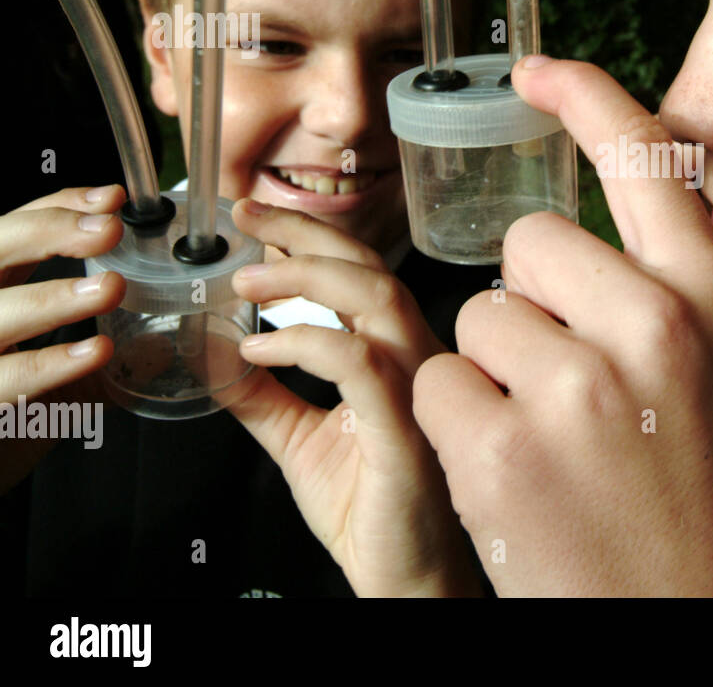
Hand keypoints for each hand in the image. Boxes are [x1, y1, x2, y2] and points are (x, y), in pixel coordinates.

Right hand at [0, 185, 127, 493]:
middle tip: (109, 229)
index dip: (57, 206)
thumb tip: (165, 346)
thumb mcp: (41, 382)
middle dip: (47, 231)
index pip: (11, 230)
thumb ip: (90, 361)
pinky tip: (94, 353)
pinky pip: (4, 376)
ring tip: (109, 289)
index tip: (111, 198)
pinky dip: (49, 364)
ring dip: (53, 297)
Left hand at [229, 200, 479, 596]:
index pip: (358, 273)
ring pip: (375, 298)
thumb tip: (212, 352)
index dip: (308, 237)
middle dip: (304, 233)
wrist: (403, 575)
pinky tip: (259, 345)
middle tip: (245, 219)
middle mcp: (415, 359)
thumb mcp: (299, 438)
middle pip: (369, 268)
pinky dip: (306, 342)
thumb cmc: (369, 508)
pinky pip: (360, 363)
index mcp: (396, 355)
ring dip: (306, 276)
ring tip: (247, 279)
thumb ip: (262, 393)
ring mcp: (417, 389)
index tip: (252, 219)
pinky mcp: (404, 428)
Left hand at [412, 57, 712, 595]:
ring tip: (551, 446)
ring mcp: (576, 385)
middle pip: (531, 245)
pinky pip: (439, 382)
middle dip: (530, 303)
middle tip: (571, 390)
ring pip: (477, 316)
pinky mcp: (501, 445)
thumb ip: (666, 295)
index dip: (586, 97)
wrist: (695, 625)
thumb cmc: (699, 503)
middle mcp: (652, 324)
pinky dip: (461, 425)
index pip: (645, 158)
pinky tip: (515, 479)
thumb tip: (593, 228)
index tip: (534, 69)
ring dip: (494, 373)